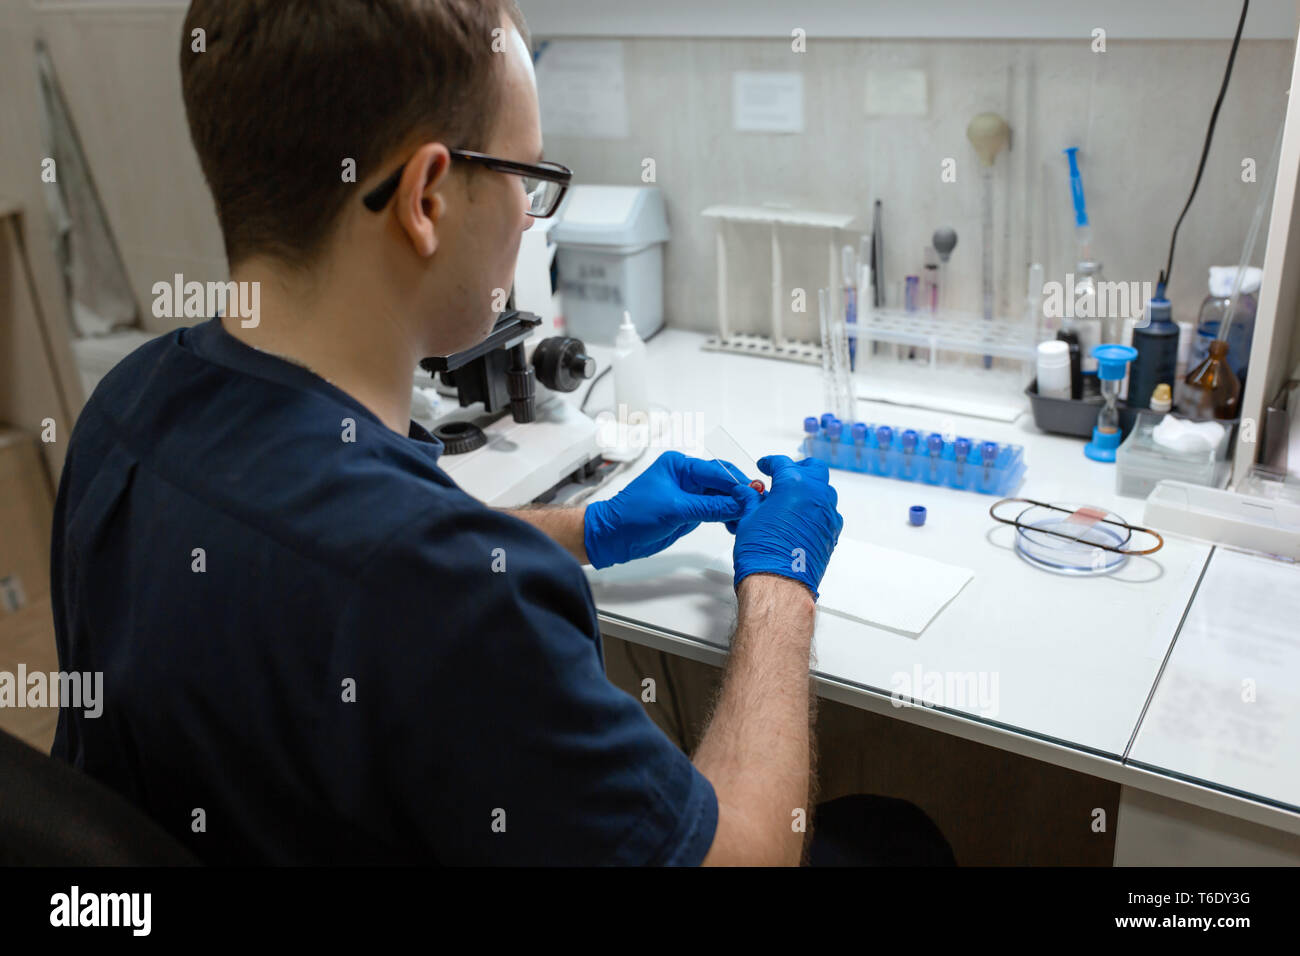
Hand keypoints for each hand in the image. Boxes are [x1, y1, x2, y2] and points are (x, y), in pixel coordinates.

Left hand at [584, 451, 751, 568]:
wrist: (615, 537)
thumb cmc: (633, 515)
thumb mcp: (674, 509)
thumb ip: (708, 506)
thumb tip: (738, 504)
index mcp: (680, 465)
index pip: (716, 472)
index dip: (736, 484)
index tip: (754, 495)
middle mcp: (687, 477)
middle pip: (723, 482)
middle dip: (740, 494)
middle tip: (757, 507)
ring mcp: (690, 495)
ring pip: (722, 498)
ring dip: (735, 508)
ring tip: (748, 519)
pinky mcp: (690, 512)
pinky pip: (715, 511)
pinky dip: (727, 517)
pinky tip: (735, 525)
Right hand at [731, 455, 842, 598]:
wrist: (778, 584)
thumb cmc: (762, 553)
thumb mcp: (748, 518)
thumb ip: (750, 499)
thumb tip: (746, 493)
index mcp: (794, 484)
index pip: (782, 463)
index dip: (770, 462)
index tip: (765, 465)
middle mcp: (816, 495)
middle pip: (813, 469)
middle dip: (798, 468)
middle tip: (783, 475)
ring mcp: (828, 515)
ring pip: (824, 491)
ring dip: (809, 489)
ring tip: (791, 499)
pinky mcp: (832, 533)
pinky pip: (827, 513)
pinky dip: (815, 510)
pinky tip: (800, 519)